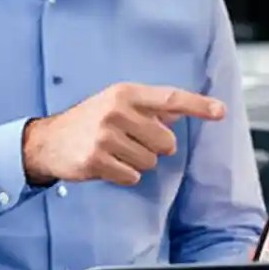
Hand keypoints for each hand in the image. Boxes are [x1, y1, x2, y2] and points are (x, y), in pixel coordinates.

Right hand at [22, 83, 225, 186]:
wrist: (48, 141)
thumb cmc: (88, 121)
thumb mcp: (117, 103)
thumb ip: (149, 108)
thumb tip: (180, 113)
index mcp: (126, 93)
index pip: (171, 98)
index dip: (198, 105)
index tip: (220, 111)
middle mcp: (117, 111)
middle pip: (166, 142)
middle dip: (154, 148)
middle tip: (130, 142)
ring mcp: (105, 136)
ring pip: (150, 162)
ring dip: (136, 162)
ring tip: (114, 152)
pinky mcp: (97, 160)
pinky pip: (132, 176)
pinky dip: (123, 175)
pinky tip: (106, 164)